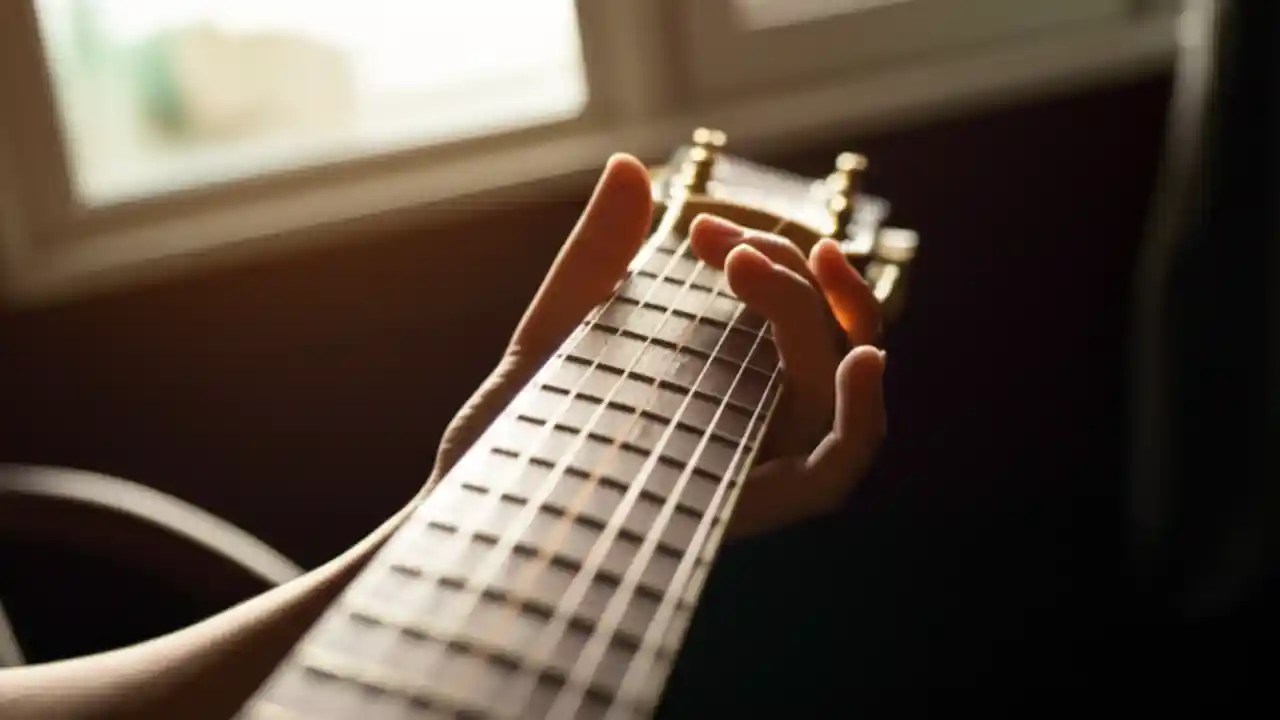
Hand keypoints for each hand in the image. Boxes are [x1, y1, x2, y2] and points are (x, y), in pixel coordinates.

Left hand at [431, 154, 885, 538]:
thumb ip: (596, 261)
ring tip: (748, 265)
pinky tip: (863, 361)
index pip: (795, 328)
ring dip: (810, 316)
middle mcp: (740, 430)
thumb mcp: (552, 337)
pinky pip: (831, 476)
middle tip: (715, 241)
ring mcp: (745, 468)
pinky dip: (863, 420)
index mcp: (712, 392)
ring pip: (823, 390)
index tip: (704, 228)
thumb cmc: (508, 442)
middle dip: (784, 272)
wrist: (465, 519)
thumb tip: (628, 168)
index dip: (786, 267)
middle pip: (813, 345)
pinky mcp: (739, 511)